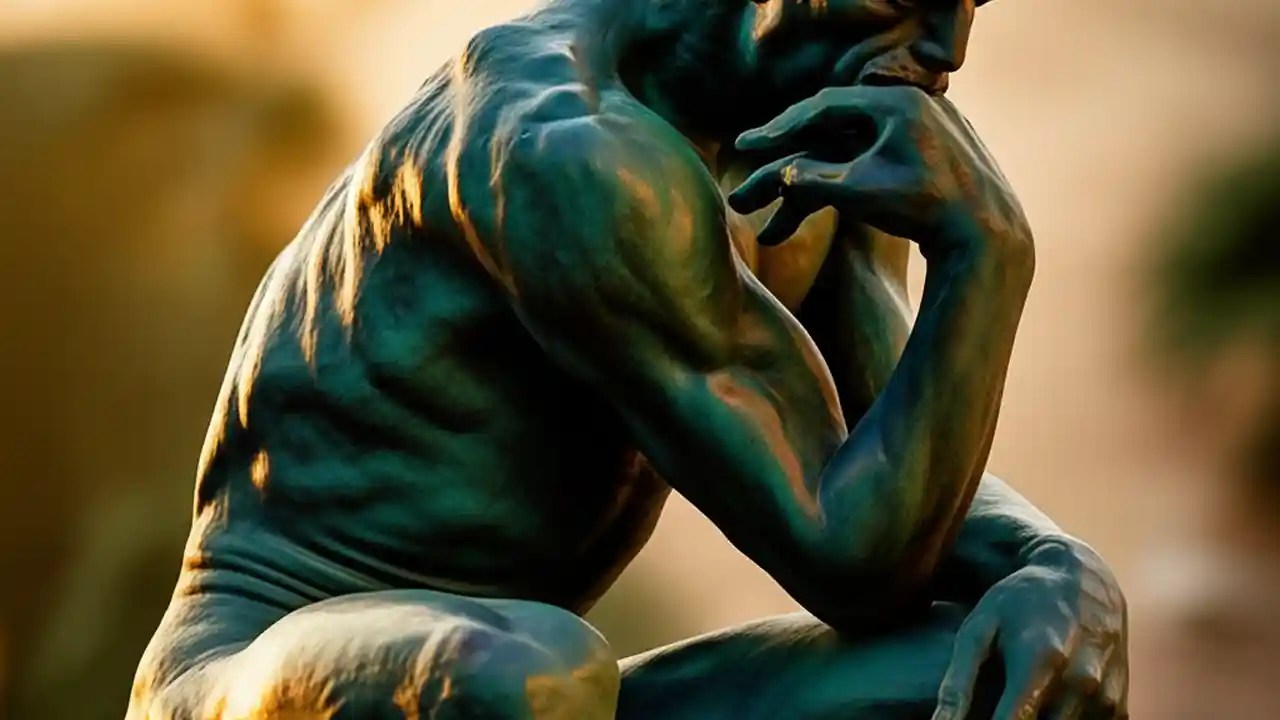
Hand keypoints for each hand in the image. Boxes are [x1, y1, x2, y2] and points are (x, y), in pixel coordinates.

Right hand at [727, 85, 1030, 260]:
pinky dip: (852, 170)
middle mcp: (916, 104)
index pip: (823, 108)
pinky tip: (832, 190)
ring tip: (790, 191)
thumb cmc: (921, 211)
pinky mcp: (939, 148)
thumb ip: (811, 179)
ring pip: (859, 141)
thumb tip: (777, 174)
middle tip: (757, 152)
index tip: (747, 145)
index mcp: (895, 104)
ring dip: (822, 167)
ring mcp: (930, 124)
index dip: (779, 128)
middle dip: (794, 145)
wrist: (986, 235)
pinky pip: (883, 151)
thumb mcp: (856, 193)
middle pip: (838, 120)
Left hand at [933, 540, 1128, 719]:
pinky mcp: (1120, 706)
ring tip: (1017, 706)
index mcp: (1040, 661)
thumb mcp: (979, 628)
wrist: (1082, 580)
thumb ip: (957, 681)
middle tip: (994, 708)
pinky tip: (1044, 709)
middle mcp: (1081, 682)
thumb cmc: (1018, 603)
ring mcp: (1106, 696)